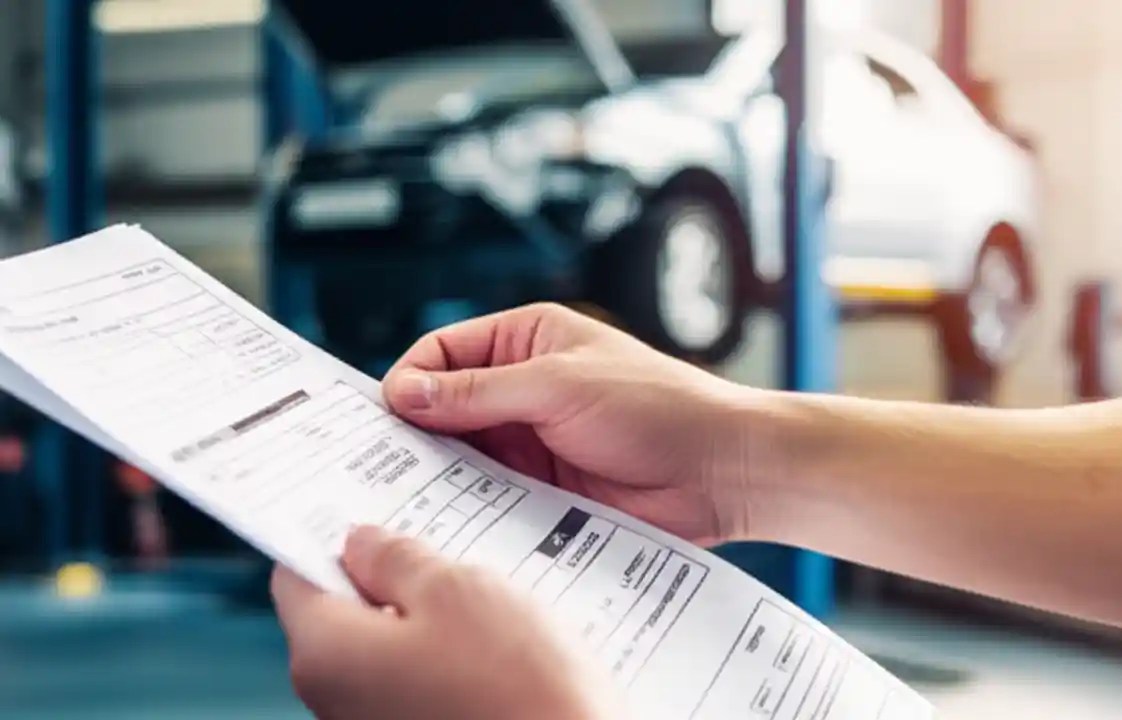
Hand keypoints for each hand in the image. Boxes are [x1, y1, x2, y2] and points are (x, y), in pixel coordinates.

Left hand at [273, 526, 622, 719]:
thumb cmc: (514, 686)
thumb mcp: (457, 590)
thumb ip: (397, 560)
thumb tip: (362, 543)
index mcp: (327, 654)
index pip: (295, 576)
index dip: (329, 538)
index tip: (371, 515)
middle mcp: (335, 700)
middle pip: (342, 615)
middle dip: (388, 576)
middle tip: (443, 549)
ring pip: (386, 649)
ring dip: (426, 617)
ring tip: (484, 596)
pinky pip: (418, 683)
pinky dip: (447, 657)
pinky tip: (497, 643)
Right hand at [382, 303, 760, 545]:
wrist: (720, 470)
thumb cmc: (656, 406)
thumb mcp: (559, 387)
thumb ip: (479, 393)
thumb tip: (404, 393)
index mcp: (526, 341)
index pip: (444, 352)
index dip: (411, 380)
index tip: (385, 416)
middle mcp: (521, 388)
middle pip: (444, 406)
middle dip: (415, 431)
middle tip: (377, 464)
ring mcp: (531, 440)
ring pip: (462, 455)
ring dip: (439, 472)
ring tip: (406, 496)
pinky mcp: (542, 487)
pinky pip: (490, 494)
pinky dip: (467, 504)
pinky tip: (448, 519)